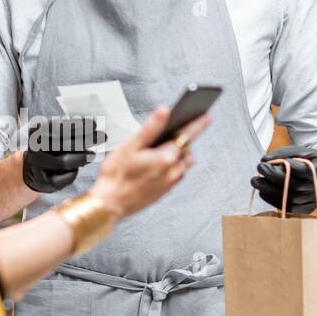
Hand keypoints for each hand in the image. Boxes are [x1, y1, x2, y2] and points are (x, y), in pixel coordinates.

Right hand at [21, 116, 105, 193]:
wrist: (33, 168)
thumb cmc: (51, 147)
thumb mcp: (55, 134)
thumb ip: (70, 130)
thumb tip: (93, 126)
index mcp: (37, 132)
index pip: (59, 127)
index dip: (78, 126)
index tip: (95, 124)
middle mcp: (35, 148)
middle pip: (64, 143)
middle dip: (86, 139)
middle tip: (103, 136)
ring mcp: (38, 166)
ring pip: (64, 162)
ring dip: (82, 157)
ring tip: (92, 154)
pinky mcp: (44, 182)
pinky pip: (64, 178)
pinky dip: (73, 173)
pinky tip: (76, 168)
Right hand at [90, 107, 211, 219]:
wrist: (110, 204)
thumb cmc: (116, 175)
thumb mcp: (130, 146)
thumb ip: (150, 128)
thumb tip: (164, 111)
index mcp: (166, 157)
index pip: (187, 135)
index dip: (198, 123)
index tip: (206, 115)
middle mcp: (173, 171)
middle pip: (185, 148)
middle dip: (180, 137)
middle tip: (168, 131)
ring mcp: (170, 182)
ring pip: (182, 161)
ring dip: (177, 152)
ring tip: (159, 148)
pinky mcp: (166, 190)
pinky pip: (176, 173)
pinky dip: (172, 165)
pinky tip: (156, 163)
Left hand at [251, 145, 316, 213]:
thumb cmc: (306, 160)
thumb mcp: (298, 151)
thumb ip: (282, 154)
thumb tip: (265, 161)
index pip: (308, 170)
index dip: (295, 168)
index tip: (280, 162)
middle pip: (296, 184)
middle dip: (274, 176)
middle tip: (260, 168)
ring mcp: (314, 199)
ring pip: (291, 198)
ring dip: (270, 190)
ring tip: (256, 181)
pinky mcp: (306, 209)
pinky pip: (289, 208)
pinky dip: (273, 200)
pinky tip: (263, 192)